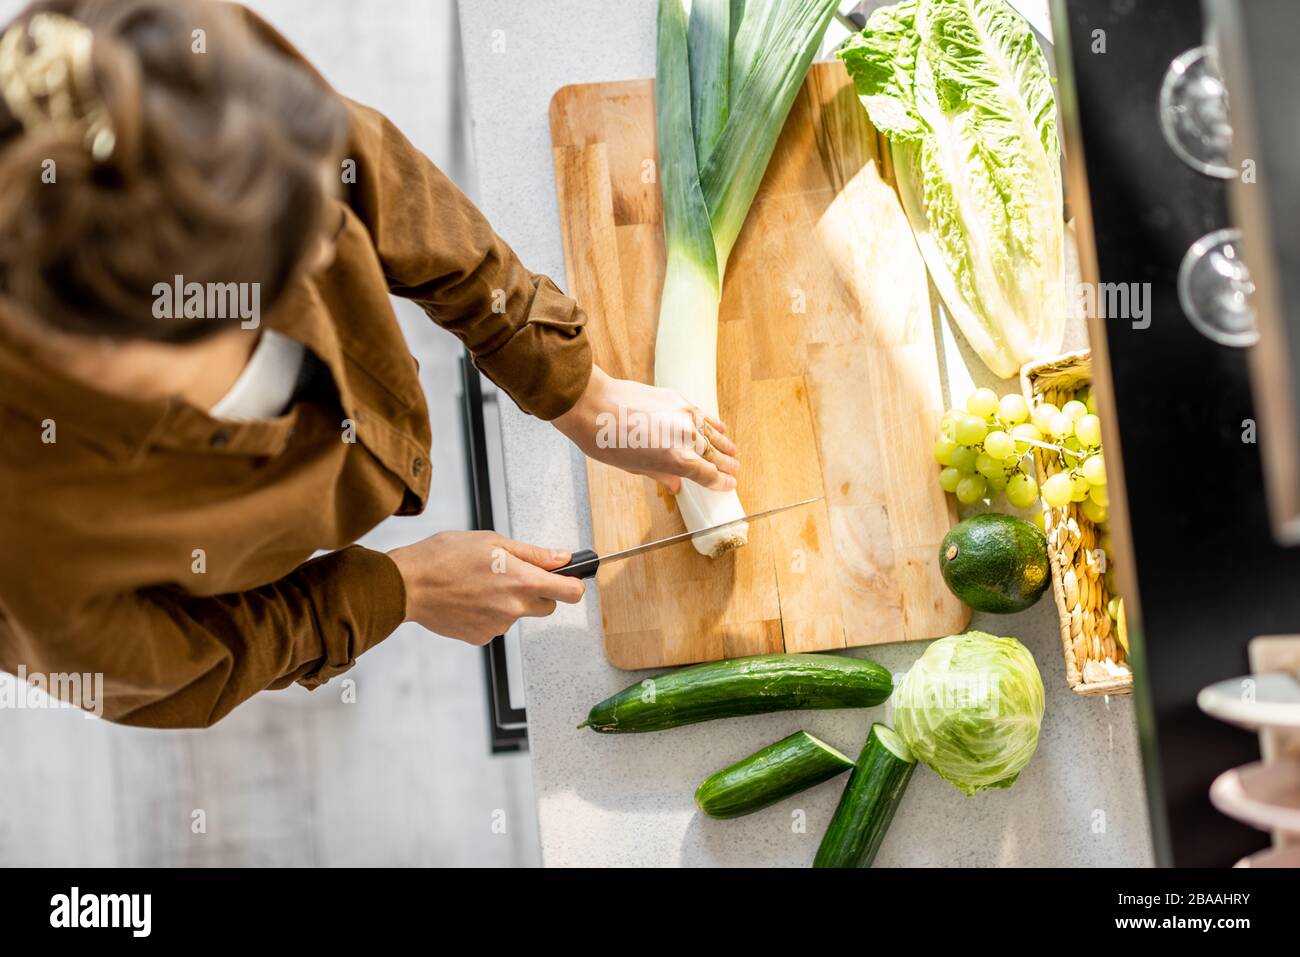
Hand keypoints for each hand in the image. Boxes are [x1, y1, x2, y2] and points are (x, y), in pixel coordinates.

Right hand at [388, 531, 584, 644]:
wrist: (408, 585)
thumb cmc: (444, 557)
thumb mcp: (493, 542)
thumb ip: (533, 554)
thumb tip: (562, 558)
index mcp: (523, 581)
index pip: (570, 593)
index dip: (573, 584)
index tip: (567, 578)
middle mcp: (514, 609)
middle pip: (547, 606)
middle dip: (539, 591)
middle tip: (513, 574)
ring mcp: (497, 627)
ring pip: (517, 614)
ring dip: (508, 601)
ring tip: (479, 583)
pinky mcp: (480, 637)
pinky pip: (496, 624)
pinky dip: (488, 613)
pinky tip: (468, 598)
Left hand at [553, 364, 738, 492]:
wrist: (595, 405)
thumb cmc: (606, 440)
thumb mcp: (634, 467)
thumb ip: (661, 475)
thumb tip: (675, 484)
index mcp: (676, 460)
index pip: (707, 475)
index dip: (719, 482)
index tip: (727, 484)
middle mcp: (686, 438)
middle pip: (714, 455)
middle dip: (726, 464)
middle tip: (734, 470)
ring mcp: (684, 415)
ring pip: (712, 433)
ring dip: (724, 444)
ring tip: (733, 452)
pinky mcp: (678, 399)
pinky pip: (702, 415)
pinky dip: (713, 423)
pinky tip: (720, 427)